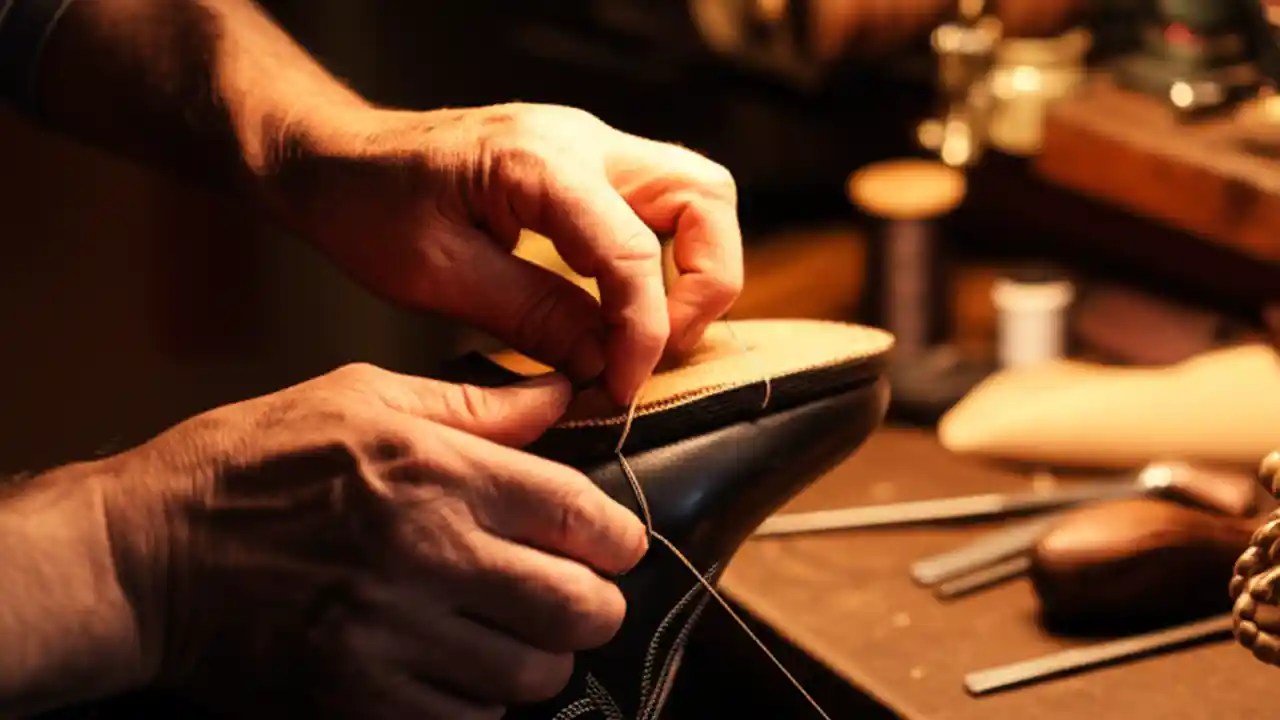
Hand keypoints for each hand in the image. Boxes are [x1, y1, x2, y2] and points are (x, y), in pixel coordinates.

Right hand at [99, 364, 646, 718]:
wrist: (144, 555)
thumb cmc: (251, 462)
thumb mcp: (360, 398)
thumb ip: (472, 405)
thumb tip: (559, 397)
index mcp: (436, 474)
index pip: (581, 516)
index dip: (619, 537)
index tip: (615, 543)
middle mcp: (428, 558)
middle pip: (578, 606)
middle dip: (594, 603)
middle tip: (574, 593)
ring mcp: (394, 639)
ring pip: (533, 675)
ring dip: (539, 657)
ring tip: (513, 634)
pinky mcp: (358, 701)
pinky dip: (480, 703)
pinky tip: (457, 672)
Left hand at [258, 103, 742, 404]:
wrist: (334, 160)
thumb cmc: (366, 206)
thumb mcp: (436, 276)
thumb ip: (530, 316)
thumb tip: (604, 363)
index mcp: (538, 160)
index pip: (632, 248)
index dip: (642, 330)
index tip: (621, 388)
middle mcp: (582, 140)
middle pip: (705, 196)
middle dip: (704, 285)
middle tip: (658, 351)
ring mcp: (591, 149)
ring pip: (697, 197)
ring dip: (694, 272)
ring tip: (650, 336)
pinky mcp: (587, 171)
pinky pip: (660, 210)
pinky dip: (663, 264)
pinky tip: (622, 312)